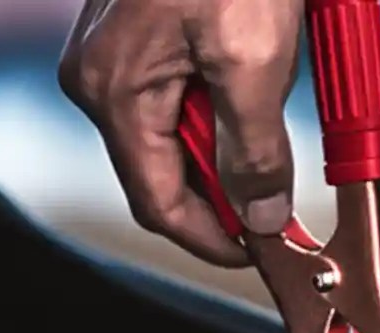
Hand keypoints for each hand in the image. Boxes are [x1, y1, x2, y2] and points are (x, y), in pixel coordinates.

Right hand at [58, 0, 301, 266]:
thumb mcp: (254, 54)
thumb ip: (256, 147)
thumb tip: (260, 213)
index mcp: (114, 91)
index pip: (158, 204)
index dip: (213, 239)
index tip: (260, 252)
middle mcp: (100, 77)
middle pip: (163, 173)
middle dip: (224, 190)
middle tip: (279, 196)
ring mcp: (112, 54)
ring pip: (172, 134)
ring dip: (226, 141)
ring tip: (272, 107)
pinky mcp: (135, 32)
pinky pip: (173, 94)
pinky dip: (217, 105)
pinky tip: (251, 78)